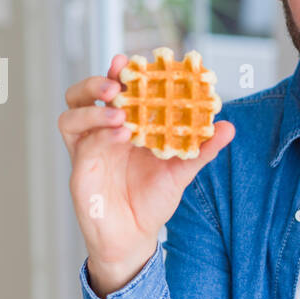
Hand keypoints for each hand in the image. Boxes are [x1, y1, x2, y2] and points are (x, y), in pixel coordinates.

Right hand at [58, 54, 234, 297]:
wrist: (135, 237)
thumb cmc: (153, 201)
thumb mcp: (182, 172)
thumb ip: (202, 149)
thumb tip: (229, 126)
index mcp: (125, 125)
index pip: (117, 90)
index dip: (121, 73)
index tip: (135, 61)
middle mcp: (102, 131)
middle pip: (84, 93)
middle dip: (98, 81)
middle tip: (119, 83)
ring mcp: (88, 148)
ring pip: (71, 112)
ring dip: (93, 106)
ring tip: (119, 112)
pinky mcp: (80, 167)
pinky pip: (79, 143)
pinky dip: (97, 134)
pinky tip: (119, 136)